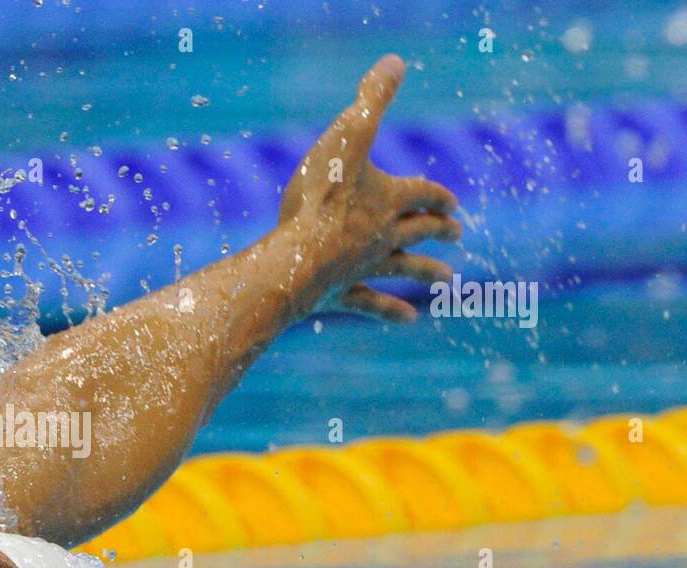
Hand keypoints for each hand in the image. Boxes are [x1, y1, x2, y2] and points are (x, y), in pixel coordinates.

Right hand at [278, 54, 460, 321]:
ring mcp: (363, 266)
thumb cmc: (320, 198)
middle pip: (420, 231)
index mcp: (388, 199)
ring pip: (405, 267)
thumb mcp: (347, 136)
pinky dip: (392, 310)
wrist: (297, 259)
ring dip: (428, 270)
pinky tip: (411, 319)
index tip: (453, 200)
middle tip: (457, 232)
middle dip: (440, 229)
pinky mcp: (340, 292)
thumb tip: (395, 62)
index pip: (422, 193)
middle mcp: (383, 235)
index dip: (438, 194)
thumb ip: (371, 100)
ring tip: (448, 278)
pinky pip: (371, 302)